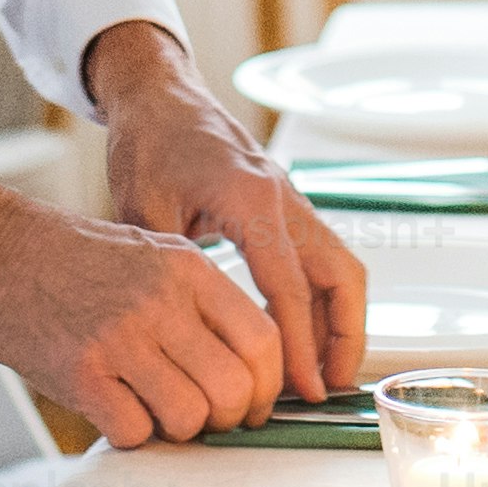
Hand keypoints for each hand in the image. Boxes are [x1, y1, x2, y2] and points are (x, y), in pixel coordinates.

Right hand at [0, 165, 287, 445]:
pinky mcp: (80, 373)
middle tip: (207, 420)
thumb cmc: (73, 257)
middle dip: (228, 420)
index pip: (263, 340)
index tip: (256, 405)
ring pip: (189, 417)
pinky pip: (133, 431)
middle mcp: (162, 301)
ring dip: (178, 430)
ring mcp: (120, 338)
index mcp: (189, 268)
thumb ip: (199, 301)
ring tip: (155, 411)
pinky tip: (115, 410)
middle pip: (234, 388)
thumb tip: (245, 369)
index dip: (269, 387)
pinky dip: (131, 434)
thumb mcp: (152, 254)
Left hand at [86, 19, 367, 403]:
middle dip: (344, 336)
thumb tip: (179, 337)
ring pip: (340, 266)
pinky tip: (299, 336)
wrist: (160, 97)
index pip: (289, 285)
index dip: (297, 344)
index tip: (301, 390)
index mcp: (252, 198)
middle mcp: (285, 198)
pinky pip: (319, 258)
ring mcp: (291, 200)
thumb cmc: (149, 144)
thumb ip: (169, 270)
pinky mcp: (286, 206)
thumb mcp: (143, 211)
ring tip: (321, 375)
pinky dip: (320, 300)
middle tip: (330, 389)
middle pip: (341, 274)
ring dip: (339, 321)